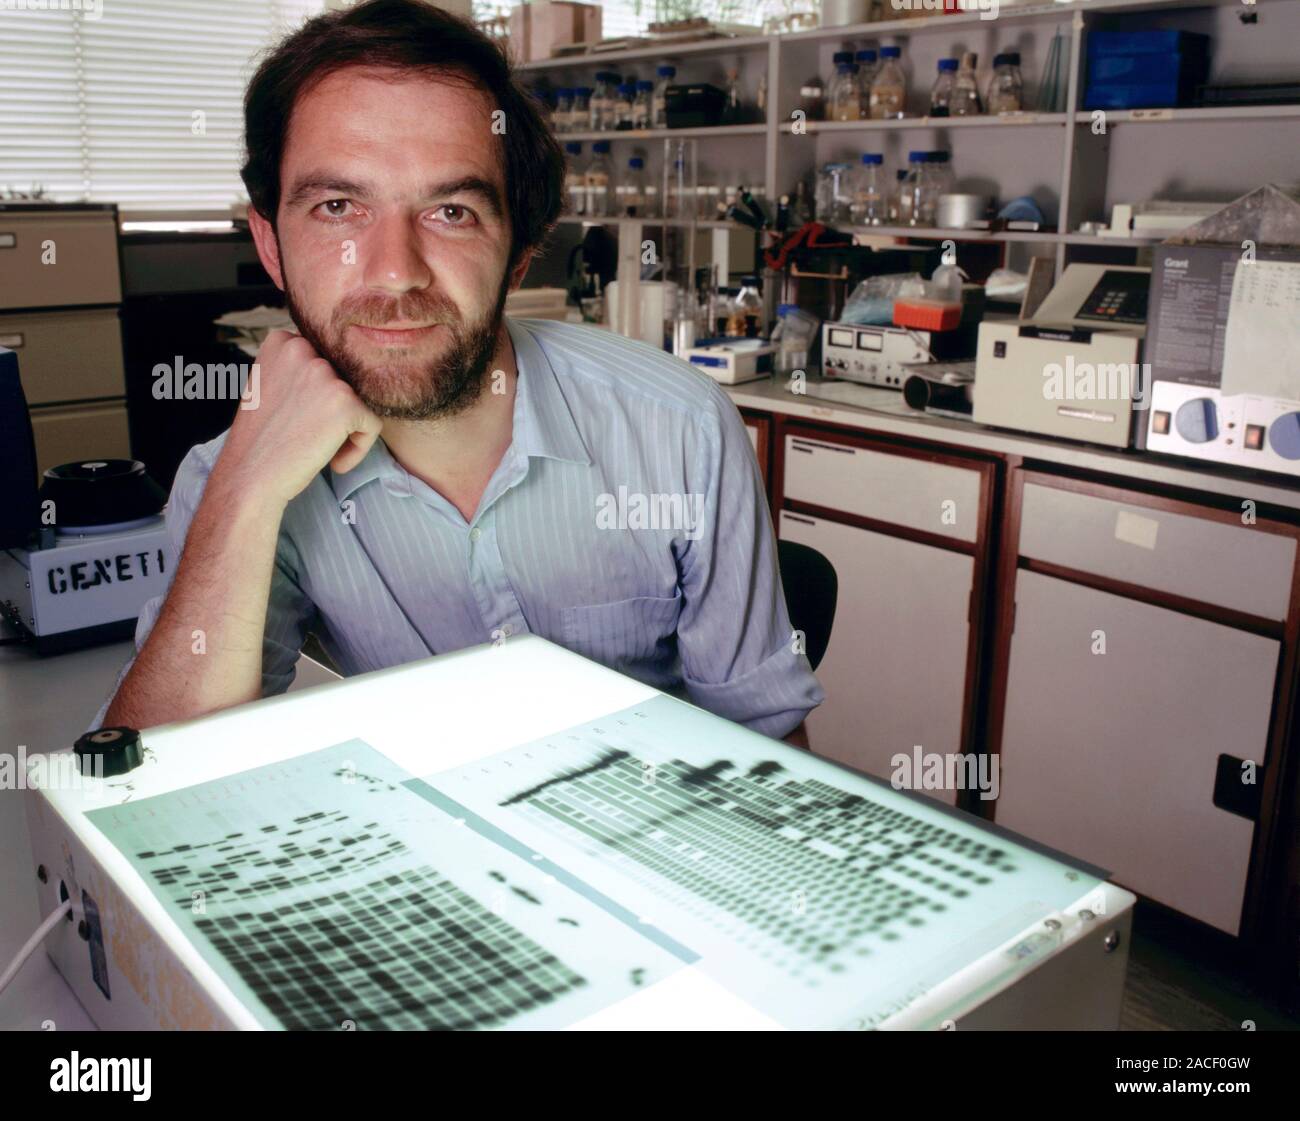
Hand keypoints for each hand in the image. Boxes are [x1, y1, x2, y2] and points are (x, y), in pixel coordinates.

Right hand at [213, 330, 381, 508]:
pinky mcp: (345, 402)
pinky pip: (372, 425)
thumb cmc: (261, 440)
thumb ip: (298, 368)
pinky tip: (333, 463)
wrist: (249, 478)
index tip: (298, 420)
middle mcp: (302, 349)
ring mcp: (324, 374)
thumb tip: (334, 365)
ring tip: (315, 449)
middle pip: (345, 382)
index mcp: (282, 341)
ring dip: (345, 432)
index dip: (319, 398)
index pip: (327, 363)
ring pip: (360, 403)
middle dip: (333, 414)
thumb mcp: (269, 386)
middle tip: (305, 436)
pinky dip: (359, 449)